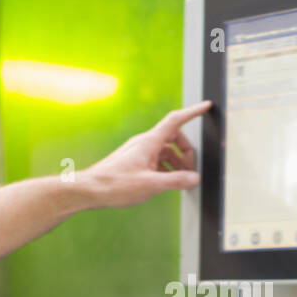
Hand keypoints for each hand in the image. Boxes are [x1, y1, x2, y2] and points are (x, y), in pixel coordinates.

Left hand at [81, 101, 211, 207]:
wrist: (90, 189)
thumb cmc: (114, 184)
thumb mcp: (150, 185)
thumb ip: (175, 181)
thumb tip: (193, 178)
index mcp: (149, 142)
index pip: (176, 121)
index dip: (193, 112)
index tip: (206, 106)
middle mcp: (144, 143)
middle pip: (174, 137)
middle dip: (186, 151)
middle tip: (190, 169)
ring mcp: (139, 151)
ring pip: (165, 149)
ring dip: (176, 162)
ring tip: (179, 179)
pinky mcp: (134, 160)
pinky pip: (156, 158)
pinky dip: (165, 167)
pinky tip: (165, 181)